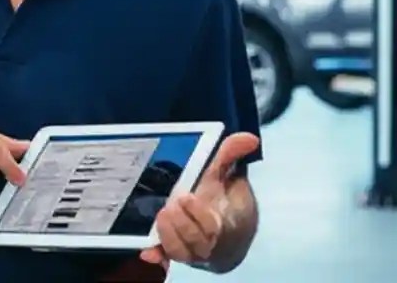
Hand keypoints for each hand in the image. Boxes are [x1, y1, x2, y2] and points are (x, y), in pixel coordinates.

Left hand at [139, 132, 259, 267]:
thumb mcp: (230, 176)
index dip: (200, 216)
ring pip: (181, 253)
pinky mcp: (178, 255)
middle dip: (183, 225)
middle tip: (171, 205)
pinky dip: (158, 257)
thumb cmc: (228, 203)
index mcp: (229, 225)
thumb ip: (232, 155)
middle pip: (197, 243)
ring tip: (162, 214)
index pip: (216, 227)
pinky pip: (168, 259)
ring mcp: (195, 252)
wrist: (229, 235)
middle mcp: (212, 242)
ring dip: (168, 237)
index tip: (186, 197)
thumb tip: (249, 138)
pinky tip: (147, 252)